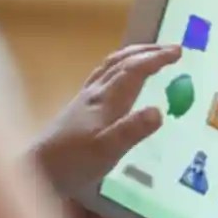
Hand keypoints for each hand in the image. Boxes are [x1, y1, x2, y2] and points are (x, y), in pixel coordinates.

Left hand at [34, 44, 180, 196]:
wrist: (37, 169)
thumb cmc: (73, 161)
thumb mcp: (107, 150)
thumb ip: (132, 130)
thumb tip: (159, 111)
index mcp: (106, 99)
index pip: (134, 70)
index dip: (156, 58)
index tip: (179, 52)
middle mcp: (96, 92)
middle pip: (122, 61)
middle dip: (148, 51)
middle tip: (172, 48)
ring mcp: (85, 98)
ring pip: (110, 66)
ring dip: (132, 55)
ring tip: (149, 54)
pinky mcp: (78, 108)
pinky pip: (101, 77)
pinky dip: (117, 68)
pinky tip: (119, 78)